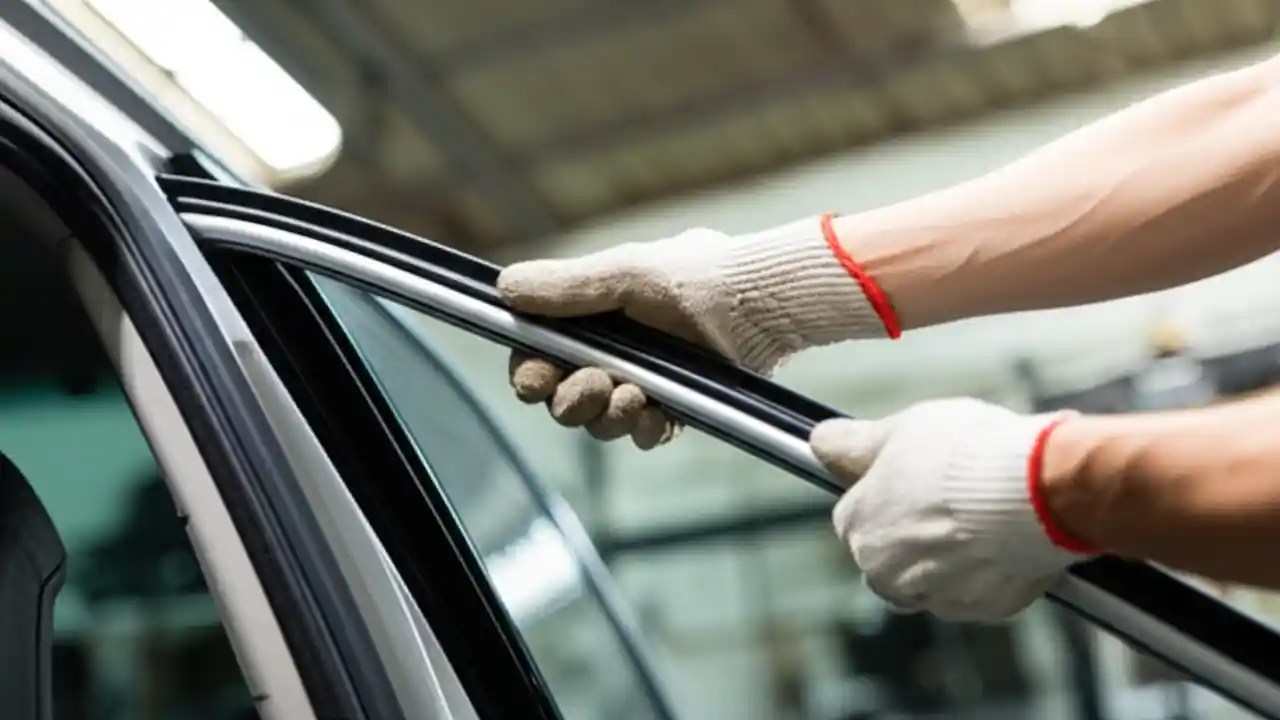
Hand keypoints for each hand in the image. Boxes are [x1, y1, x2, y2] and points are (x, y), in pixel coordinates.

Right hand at [498, 216, 893, 448]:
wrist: (762, 301)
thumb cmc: (696, 276)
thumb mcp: (625, 273)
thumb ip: (566, 287)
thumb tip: (504, 288)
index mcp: (594, 318)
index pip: (540, 355)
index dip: (529, 373)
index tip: (531, 382)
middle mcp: (615, 352)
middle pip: (564, 398)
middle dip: (571, 400)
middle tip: (593, 386)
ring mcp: (646, 382)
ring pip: (602, 422)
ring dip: (608, 416)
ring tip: (635, 395)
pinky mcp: (678, 406)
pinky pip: (647, 434)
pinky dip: (646, 429)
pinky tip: (657, 415)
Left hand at [810, 398, 1096, 621]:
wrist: (1038, 490)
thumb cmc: (965, 455)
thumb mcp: (901, 429)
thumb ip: (854, 442)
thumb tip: (819, 441)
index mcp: (857, 528)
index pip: (856, 518)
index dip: (886, 496)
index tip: (913, 481)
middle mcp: (885, 572)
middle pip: (890, 556)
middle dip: (915, 533)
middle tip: (952, 498)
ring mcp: (935, 596)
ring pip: (931, 580)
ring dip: (949, 557)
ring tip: (981, 518)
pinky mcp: (984, 609)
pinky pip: (978, 592)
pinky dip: (989, 571)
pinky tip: (1005, 538)